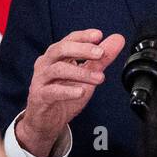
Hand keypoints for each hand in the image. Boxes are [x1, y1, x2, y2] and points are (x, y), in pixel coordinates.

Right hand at [14, 29, 125, 156]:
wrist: (46, 121)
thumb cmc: (63, 95)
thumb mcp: (86, 76)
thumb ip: (101, 59)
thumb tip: (117, 40)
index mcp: (57, 56)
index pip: (69, 39)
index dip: (83, 36)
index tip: (98, 35)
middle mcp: (46, 64)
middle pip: (60, 49)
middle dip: (82, 49)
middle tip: (100, 53)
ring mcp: (41, 79)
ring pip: (58, 69)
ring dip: (81, 73)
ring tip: (99, 77)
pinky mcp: (39, 96)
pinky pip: (52, 91)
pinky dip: (68, 91)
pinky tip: (81, 92)